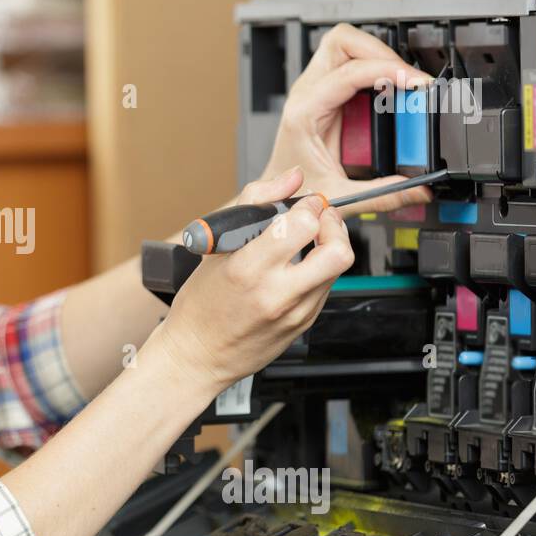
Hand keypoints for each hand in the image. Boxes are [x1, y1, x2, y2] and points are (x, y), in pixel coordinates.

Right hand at [147, 167, 353, 392]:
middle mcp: (276, 293)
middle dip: (334, 227)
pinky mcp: (303, 325)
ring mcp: (294, 314)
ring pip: (337, 269)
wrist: (197, 356)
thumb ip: (255, 203)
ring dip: (329, 248)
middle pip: (338, 252)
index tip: (304, 204)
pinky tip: (295, 270)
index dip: (310, 206)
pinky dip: (317, 272)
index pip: (303, 225)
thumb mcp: (215, 248)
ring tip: (307, 244)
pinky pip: (325, 289)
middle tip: (320, 222)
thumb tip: (290, 178)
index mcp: (249, 269)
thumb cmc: (200, 305)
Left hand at [261, 23, 435, 215]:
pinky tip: (391, 84)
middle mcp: (306, 92)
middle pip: (342, 41)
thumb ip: (381, 193)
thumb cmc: (293, 189)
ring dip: (378, 54)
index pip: (348, 73)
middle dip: (381, 51)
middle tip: (410, 76)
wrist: (276, 192)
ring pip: (345, 44)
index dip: (387, 70)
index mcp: (304, 112)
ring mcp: (314, 87)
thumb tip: (419, 188)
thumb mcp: (339, 194)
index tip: (417, 82)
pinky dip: (375, 65)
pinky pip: (350, 61)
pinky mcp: (325, 90)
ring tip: (404, 78)